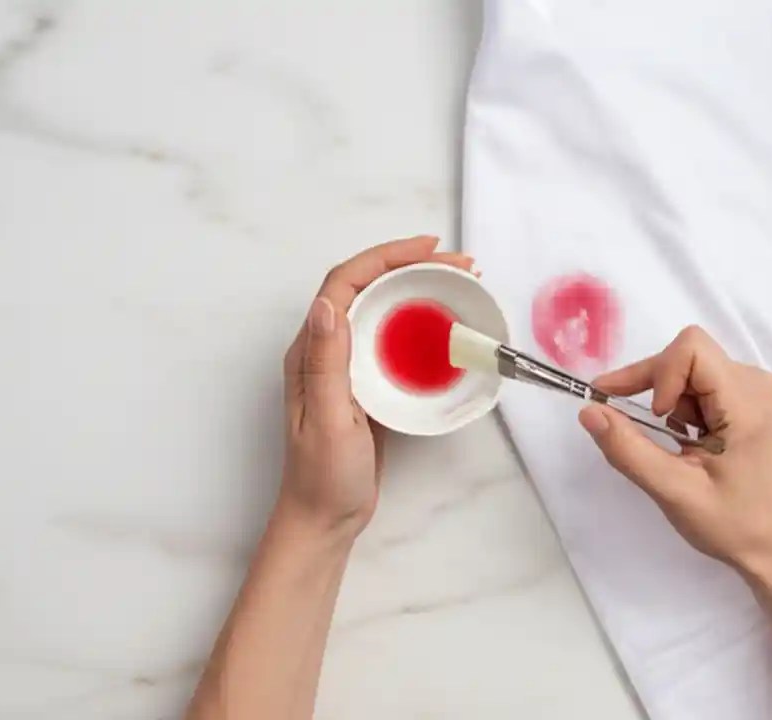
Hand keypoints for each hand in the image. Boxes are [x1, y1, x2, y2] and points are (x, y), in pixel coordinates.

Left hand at [280, 235, 473, 538]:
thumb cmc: (322, 476)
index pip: (345, 284)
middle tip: (461, 263)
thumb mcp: (327, 419)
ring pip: (384, 309)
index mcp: (310, 351)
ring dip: (420, 289)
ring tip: (461, 282)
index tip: (428, 249)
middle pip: (369, 288)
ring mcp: (349, 366)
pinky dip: (422, 321)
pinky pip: (395, 338)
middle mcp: (327, 350)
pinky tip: (447, 325)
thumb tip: (328, 304)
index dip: (385, 257)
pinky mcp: (369, 384)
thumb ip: (327, 364)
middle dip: (411, 265)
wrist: (326, 519)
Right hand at [578, 326, 771, 578]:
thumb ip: (628, 450)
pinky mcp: (750, 404)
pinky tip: (690, 446)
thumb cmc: (735, 525)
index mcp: (747, 401)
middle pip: (688, 355)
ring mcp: (756, 392)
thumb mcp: (675, 492)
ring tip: (679, 449)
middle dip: (654, 389)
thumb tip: (587, 412)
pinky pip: (702, 386)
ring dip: (669, 404)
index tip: (653, 418)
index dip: (659, 375)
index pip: (691, 348)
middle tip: (631, 427)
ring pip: (690, 371)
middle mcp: (756, 384)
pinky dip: (682, 411)